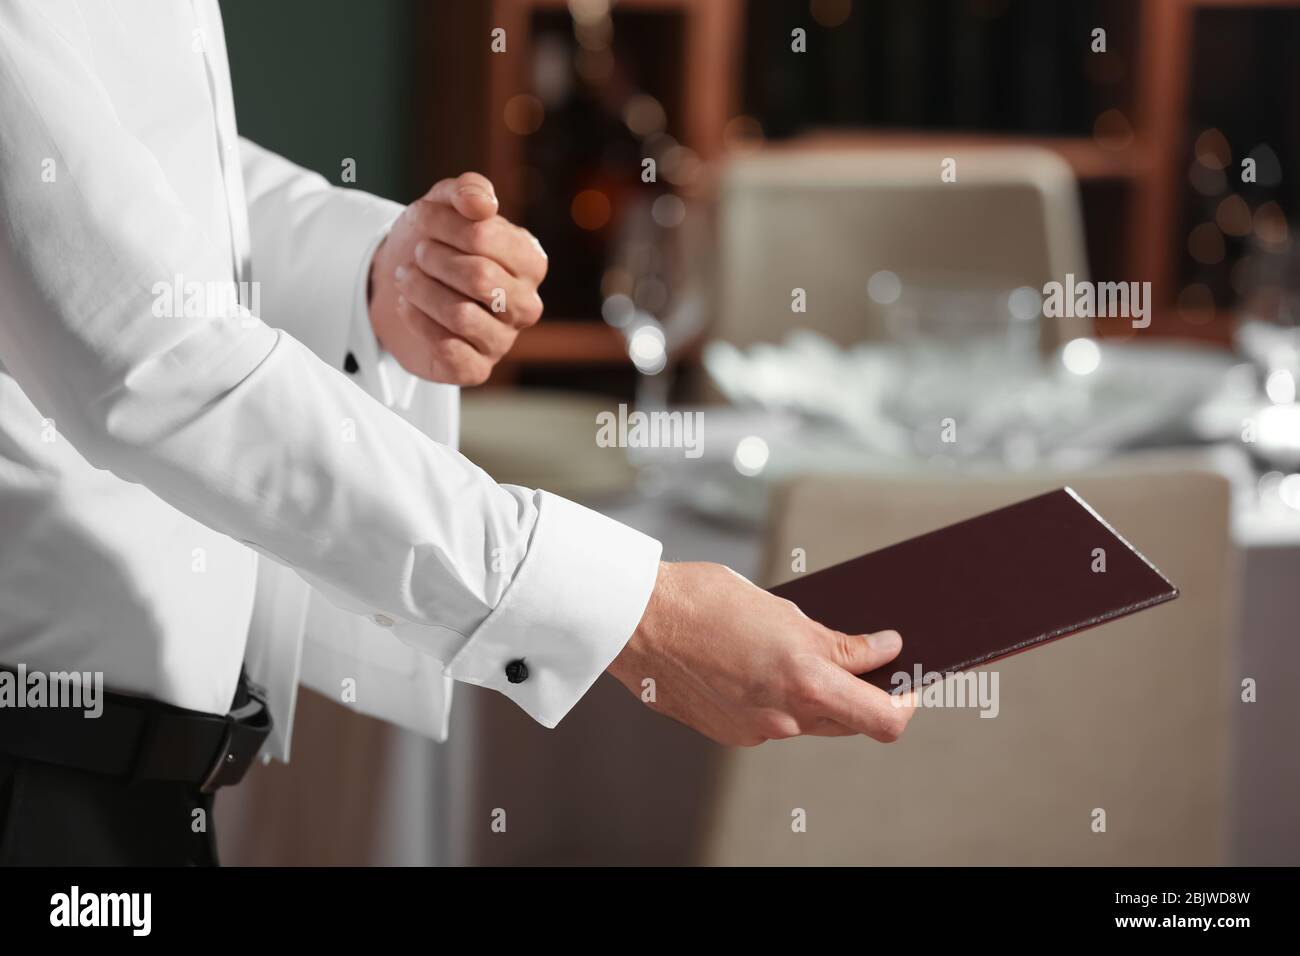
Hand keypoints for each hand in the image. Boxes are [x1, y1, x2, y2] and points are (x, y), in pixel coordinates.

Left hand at [367, 172, 546, 384]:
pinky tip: (408, 307)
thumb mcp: (445, 203)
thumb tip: (483, 203)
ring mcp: (503, 340)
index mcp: (530, 260)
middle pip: (478, 278)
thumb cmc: (433, 240)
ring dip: (420, 290)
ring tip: (405, 278)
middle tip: (416, 253)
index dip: (444, 224)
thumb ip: (467, 191)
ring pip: (461, 315)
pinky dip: (419, 323)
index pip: (486, 236)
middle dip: (433, 260)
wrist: (399, 282)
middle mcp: (525, 304)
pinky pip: (449, 350)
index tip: (423, 218)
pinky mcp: (476, 369)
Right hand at [607, 562, 916, 745]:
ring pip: (810, 719)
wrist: (636, 621)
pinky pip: (773, 721)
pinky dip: (778, 698)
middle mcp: (784, 717)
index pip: (883, 718)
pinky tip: (756, 665)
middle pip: (850, 720)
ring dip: (816, 693)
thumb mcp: (783, 611)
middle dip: (860, 691)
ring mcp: (755, 731)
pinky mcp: (729, 733)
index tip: (907, 676)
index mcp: (803, 681)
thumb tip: (884, 650)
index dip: (905, 701)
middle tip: (863, 657)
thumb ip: (838, 643)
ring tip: (794, 651)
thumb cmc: (703, 601)